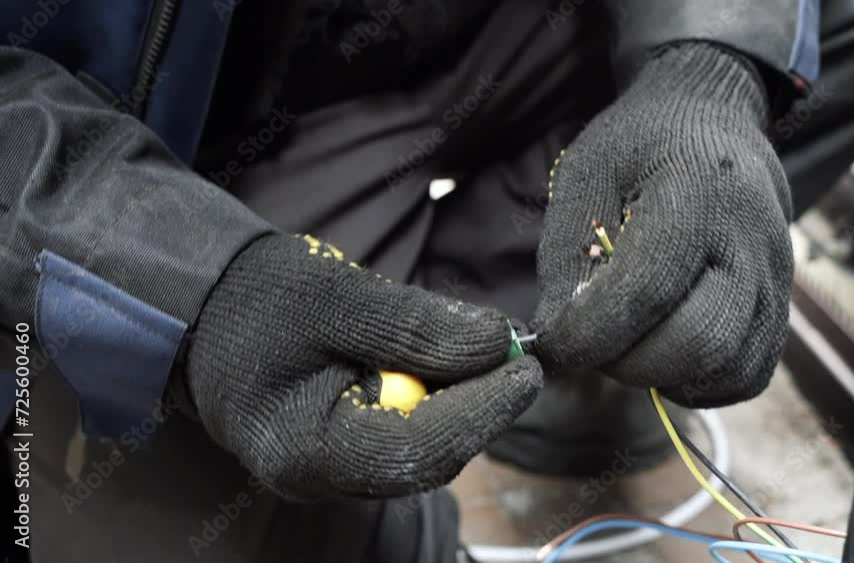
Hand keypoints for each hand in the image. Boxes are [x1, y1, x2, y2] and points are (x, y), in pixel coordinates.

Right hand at [183, 233, 541, 499]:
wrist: (201, 309)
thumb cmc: (255, 300)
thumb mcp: (336, 298)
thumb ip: (416, 325)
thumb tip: (497, 342)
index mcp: (306, 450)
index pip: (421, 449)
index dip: (484, 409)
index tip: (528, 368)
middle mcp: (319, 479)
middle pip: (428, 457)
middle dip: (479, 406)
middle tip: (517, 356)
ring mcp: (329, 471)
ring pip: (421, 449)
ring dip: (460, 402)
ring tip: (483, 352)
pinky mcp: (339, 451)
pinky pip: (403, 435)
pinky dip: (433, 399)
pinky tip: (440, 361)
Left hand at [534, 43, 792, 407]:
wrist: (713, 121)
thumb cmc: (639, 147)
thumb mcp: (585, 178)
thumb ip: (567, 257)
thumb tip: (558, 339)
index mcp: (699, 193)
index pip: (648, 290)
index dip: (592, 332)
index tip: (553, 342)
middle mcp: (752, 241)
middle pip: (701, 342)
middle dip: (629, 361)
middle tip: (593, 339)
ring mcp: (776, 280)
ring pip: (727, 369)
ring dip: (662, 374)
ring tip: (627, 339)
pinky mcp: (781, 308)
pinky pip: (745, 376)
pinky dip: (696, 381)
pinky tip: (663, 350)